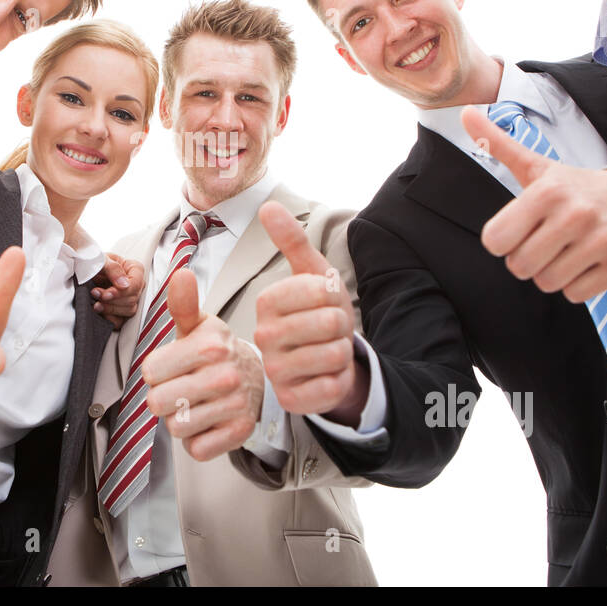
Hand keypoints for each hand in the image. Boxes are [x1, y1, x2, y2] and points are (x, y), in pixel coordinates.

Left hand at [90, 252, 144, 328]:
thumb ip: (113, 268)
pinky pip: (121, 321)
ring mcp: (127, 298)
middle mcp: (133, 285)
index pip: (136, 284)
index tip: (107, 294)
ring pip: (128, 310)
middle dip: (112, 300)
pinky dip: (109, 318)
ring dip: (110, 309)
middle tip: (96, 295)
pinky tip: (99, 311)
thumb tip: (124, 285)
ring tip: (95, 304)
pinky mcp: (119, 311)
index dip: (122, 292)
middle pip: (132, 299)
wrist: (80, 269)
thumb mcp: (101, 259)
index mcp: (134, 269)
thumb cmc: (92, 261)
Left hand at [141, 269, 263, 460]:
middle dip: (165, 397)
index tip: (173, 366)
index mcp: (210, 346)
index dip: (156, 371)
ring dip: (181, 419)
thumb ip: (183, 304)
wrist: (259, 379)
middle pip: (158, 402)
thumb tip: (181, 275)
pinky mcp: (239, 433)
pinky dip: (198, 440)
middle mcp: (224, 376)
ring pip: (176, 427)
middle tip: (182, 387)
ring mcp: (234, 406)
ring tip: (196, 403)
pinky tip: (209, 421)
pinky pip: (196, 449)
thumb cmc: (218, 352)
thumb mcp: (200, 325)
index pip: (149, 372)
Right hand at [255, 201, 365, 424]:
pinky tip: (327, 376)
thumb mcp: (313, 275)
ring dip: (342, 353)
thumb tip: (268, 206)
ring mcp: (275, 370)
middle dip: (342, 326)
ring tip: (329, 351)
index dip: (335, 296)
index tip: (326, 303)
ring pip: (334, 354)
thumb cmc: (319, 315)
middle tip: (331, 330)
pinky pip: (331, 385)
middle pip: (329, 323)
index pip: (320, 290)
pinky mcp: (291, 399)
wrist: (327, 363)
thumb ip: (291, 241)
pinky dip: (339, 380)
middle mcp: (263, 336)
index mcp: (267, 303)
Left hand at [461, 107, 606, 302]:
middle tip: (545, 241)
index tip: (519, 229)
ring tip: (566, 249)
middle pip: (520, 266)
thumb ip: (498, 144)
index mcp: (548, 191)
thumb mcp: (537, 166)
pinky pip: (575, 295)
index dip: (503, 240)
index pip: (496, 240)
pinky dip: (576, 285)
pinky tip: (585, 261)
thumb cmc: (577, 187)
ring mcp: (602, 241)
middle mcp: (576, 214)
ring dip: (551, 272)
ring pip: (547, 283)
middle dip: (527, 259)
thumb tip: (465, 113)